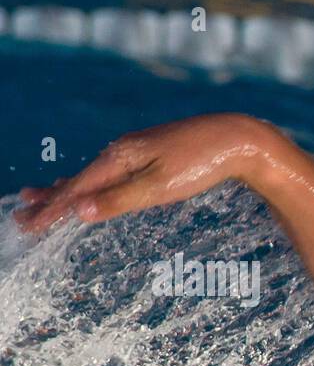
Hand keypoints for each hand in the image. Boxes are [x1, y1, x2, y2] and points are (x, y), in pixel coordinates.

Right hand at [14, 113, 279, 234]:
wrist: (238, 139)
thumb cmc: (202, 164)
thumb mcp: (161, 187)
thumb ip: (120, 200)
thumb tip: (78, 211)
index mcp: (119, 157)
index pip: (76, 188)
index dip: (51, 210)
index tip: (28, 226)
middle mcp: (122, 150)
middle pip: (79, 180)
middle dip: (50, 200)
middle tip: (23, 219)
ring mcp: (137, 150)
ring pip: (95, 174)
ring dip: (67, 190)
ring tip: (42, 201)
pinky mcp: (153, 153)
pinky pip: (112, 171)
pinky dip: (93, 182)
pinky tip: (93, 185)